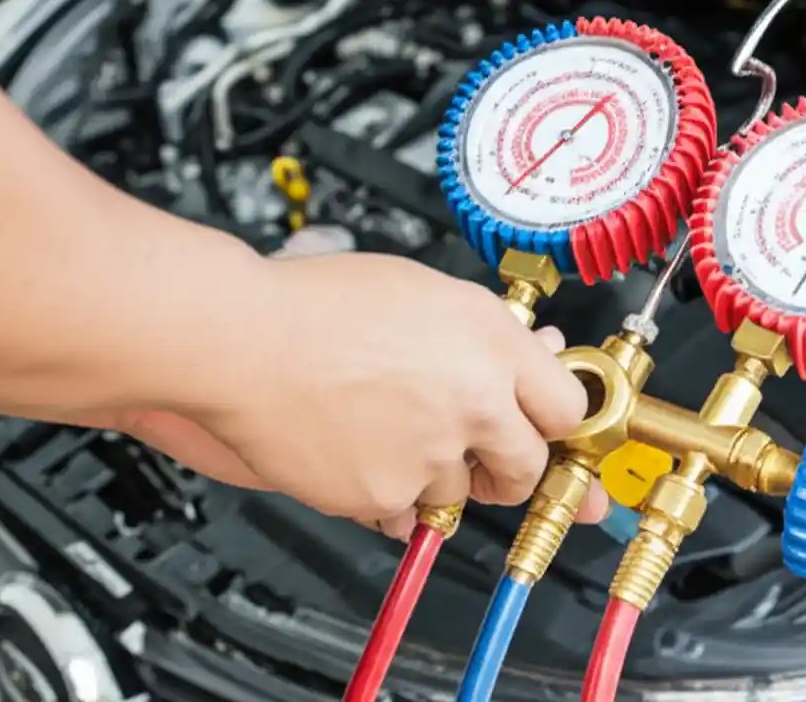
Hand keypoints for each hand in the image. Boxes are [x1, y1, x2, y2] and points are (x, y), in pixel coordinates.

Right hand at [104, 253, 609, 538]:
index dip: (553, 423)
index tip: (546, 432)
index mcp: (490, 342)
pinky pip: (402, 516)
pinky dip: (385, 498)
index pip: (565, 407)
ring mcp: (431, 455)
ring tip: (382, 434)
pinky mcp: (385, 496)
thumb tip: (538, 349)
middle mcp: (474, 401)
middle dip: (507, 470)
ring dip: (433, 479)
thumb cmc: (316, 306)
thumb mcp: (421, 290)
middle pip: (527, 468)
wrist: (240, 341)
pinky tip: (356, 454)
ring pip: (457, 496)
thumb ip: (488, 330)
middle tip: (482, 459)